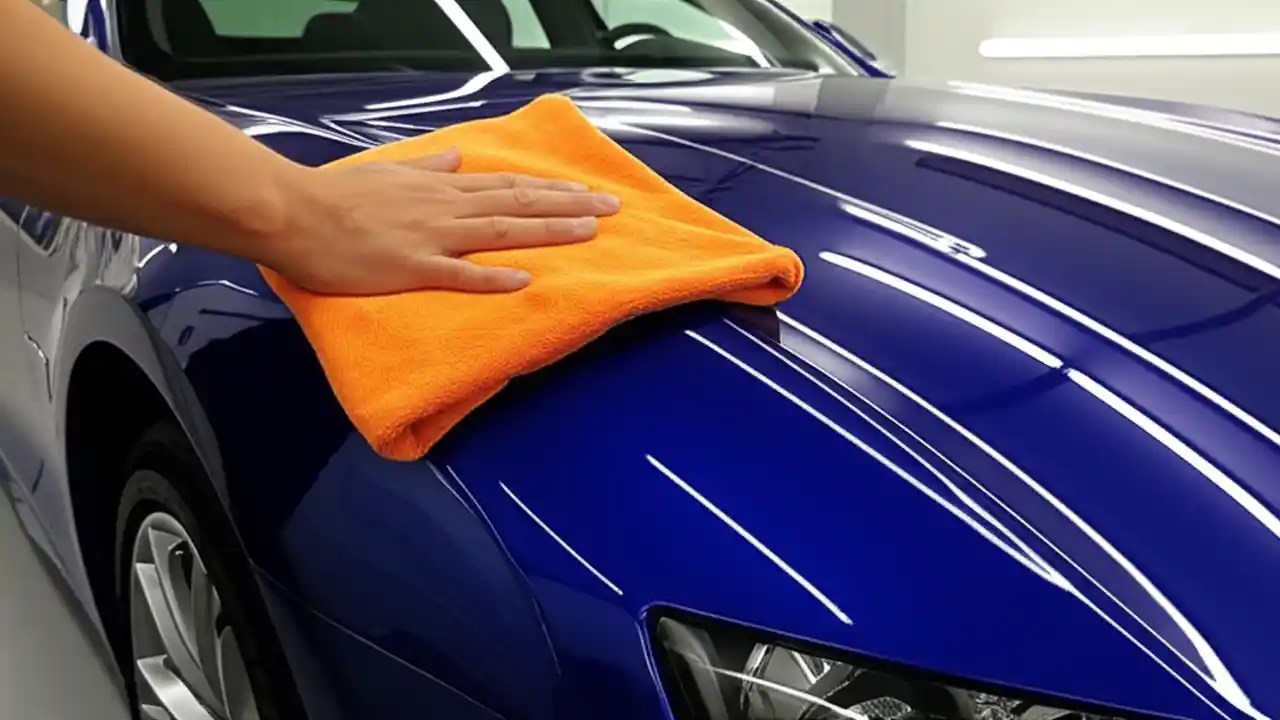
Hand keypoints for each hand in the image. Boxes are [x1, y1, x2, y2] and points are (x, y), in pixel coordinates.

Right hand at [260, 148, 620, 294]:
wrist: (294, 213)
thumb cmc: (337, 195)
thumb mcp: (390, 172)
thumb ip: (429, 169)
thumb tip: (456, 158)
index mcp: (441, 189)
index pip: (509, 187)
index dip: (553, 191)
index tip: (587, 193)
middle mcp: (445, 209)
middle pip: (519, 205)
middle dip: (569, 206)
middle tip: (612, 208)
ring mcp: (431, 238)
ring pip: (501, 232)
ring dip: (548, 232)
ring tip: (589, 232)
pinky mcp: (410, 268)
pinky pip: (458, 274)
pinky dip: (492, 277)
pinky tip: (525, 279)